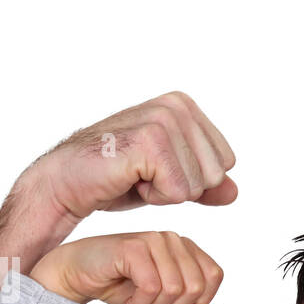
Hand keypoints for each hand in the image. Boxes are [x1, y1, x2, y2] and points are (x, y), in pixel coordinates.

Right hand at [21, 91, 237, 228]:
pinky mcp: (151, 142)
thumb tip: (234, 192)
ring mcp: (164, 120)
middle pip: (216, 174)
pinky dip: (154, 197)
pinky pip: (179, 192)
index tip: (156, 171)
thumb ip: (203, 183)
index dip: (192, 180)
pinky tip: (128, 180)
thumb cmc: (115, 178)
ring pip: (198, 185)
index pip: (225, 162)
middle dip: (181, 188)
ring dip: (165, 193)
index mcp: (184, 106)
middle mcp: (176, 106)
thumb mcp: (168, 180)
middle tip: (143, 176)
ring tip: (135, 176)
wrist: (69, 182)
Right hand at [30, 231, 223, 303]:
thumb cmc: (118, 285)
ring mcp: (153, 239)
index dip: (192, 300)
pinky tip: (124, 297)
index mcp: (184, 247)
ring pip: (176, 288)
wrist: (77, 277)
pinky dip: (138, 301)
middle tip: (146, 302)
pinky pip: (152, 287)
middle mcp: (172, 238)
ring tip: (133, 297)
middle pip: (196, 287)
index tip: (164, 301)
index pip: (213, 278)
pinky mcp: (134, 247)